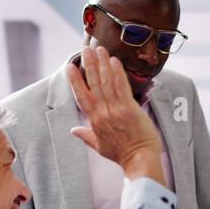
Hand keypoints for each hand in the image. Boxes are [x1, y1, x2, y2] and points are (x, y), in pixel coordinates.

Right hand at [66, 45, 164, 185]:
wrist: (139, 160)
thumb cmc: (121, 155)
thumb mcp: (99, 146)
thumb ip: (85, 136)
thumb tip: (73, 130)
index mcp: (94, 120)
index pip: (81, 96)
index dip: (75, 80)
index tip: (71, 67)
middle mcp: (102, 112)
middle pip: (93, 83)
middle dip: (89, 64)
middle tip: (86, 49)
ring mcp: (116, 108)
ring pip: (106, 81)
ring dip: (102, 63)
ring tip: (99, 49)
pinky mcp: (129, 107)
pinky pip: (121, 85)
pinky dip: (117, 72)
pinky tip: (114, 60)